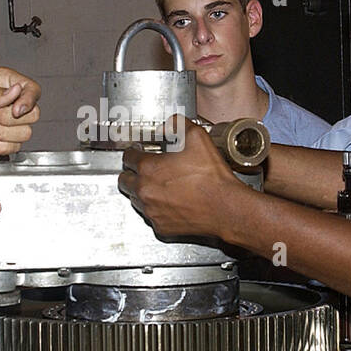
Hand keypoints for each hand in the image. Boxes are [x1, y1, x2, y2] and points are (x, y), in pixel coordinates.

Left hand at [0, 67, 40, 153]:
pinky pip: (11, 147)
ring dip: (2, 134)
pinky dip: (0, 146)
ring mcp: (1, 120)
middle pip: (31, 115)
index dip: (28, 102)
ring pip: (23, 133)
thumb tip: (14, 92)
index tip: (15, 110)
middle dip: (9, 120)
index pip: (32, 90)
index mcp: (2, 81)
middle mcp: (6, 100)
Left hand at [118, 116, 245, 240]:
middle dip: (133, 173)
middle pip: (125, 180)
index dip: (134, 152)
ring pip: (135, 199)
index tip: (139, 152)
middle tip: (145, 169)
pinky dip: (156, 209)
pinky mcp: (160, 227)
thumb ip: (178, 124)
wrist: (225, 208)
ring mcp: (151, 211)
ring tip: (160, 185)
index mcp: (149, 168)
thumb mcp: (197, 137)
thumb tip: (169, 124)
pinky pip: (150, 216)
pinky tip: (170, 202)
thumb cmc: (212, 178)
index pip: (128, 157)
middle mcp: (145, 191)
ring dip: (143, 191)